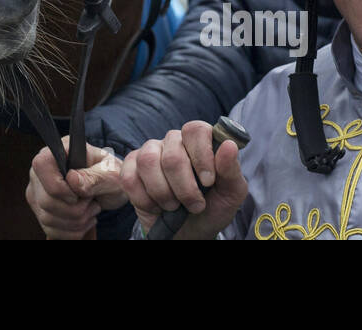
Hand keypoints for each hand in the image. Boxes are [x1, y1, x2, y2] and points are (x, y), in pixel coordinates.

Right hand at [26, 138, 127, 238]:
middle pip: (46, 200)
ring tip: (90, 209)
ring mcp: (37, 192)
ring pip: (48, 218)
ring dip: (77, 221)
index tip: (79, 194)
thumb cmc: (109, 174)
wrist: (109, 189)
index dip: (59, 186)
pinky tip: (84, 220)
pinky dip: (72, 231)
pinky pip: (51, 230)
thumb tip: (72, 179)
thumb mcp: (110, 172)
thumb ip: (94, 176)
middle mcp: (41, 171)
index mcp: (57, 152)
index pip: (41, 165)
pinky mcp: (40, 211)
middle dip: (75, 209)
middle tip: (92, 202)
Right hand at [121, 121, 247, 239]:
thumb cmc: (211, 208)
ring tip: (174, 207)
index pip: (196, 130)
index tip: (208, 181)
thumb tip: (230, 145)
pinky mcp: (130, 168)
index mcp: (198, 142)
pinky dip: (145, 199)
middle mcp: (172, 142)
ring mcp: (149, 153)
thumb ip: (231, 170)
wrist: (189, 232)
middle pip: (172, 155)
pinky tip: (156, 206)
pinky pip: (130, 177)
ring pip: (148, 162)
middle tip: (195, 206)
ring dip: (163, 193)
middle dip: (185, 188)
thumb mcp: (230, 194)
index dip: (201, 155)